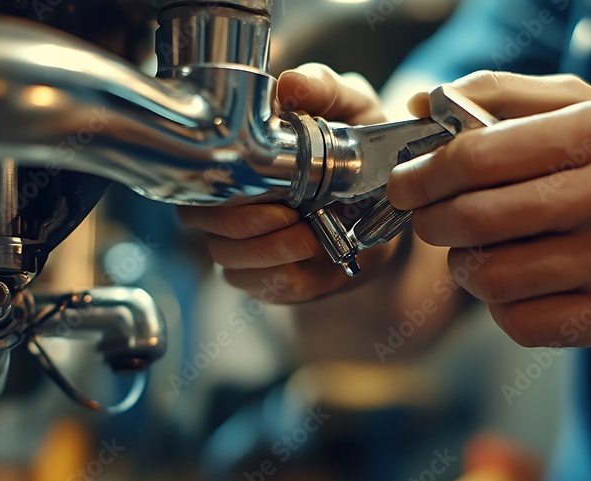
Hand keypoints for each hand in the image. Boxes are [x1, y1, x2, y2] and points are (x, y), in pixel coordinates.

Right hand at [178, 64, 401, 302]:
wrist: (398, 202)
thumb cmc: (363, 144)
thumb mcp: (353, 108)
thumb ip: (325, 89)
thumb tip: (289, 84)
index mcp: (237, 159)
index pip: (192, 177)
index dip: (214, 186)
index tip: (258, 183)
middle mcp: (232, 202)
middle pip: (199, 221)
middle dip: (242, 224)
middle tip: (290, 215)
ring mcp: (250, 243)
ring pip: (227, 259)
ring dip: (267, 252)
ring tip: (310, 238)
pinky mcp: (275, 277)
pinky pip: (261, 287)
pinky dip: (286, 278)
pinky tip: (317, 260)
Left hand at [388, 71, 590, 355]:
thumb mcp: (585, 109)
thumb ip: (502, 96)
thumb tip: (422, 104)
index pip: (476, 156)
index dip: (423, 176)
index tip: (403, 186)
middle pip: (475, 220)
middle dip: (435, 225)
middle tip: (434, 224)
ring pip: (493, 278)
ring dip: (468, 270)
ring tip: (481, 256)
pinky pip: (524, 323)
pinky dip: (505, 310)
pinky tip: (521, 290)